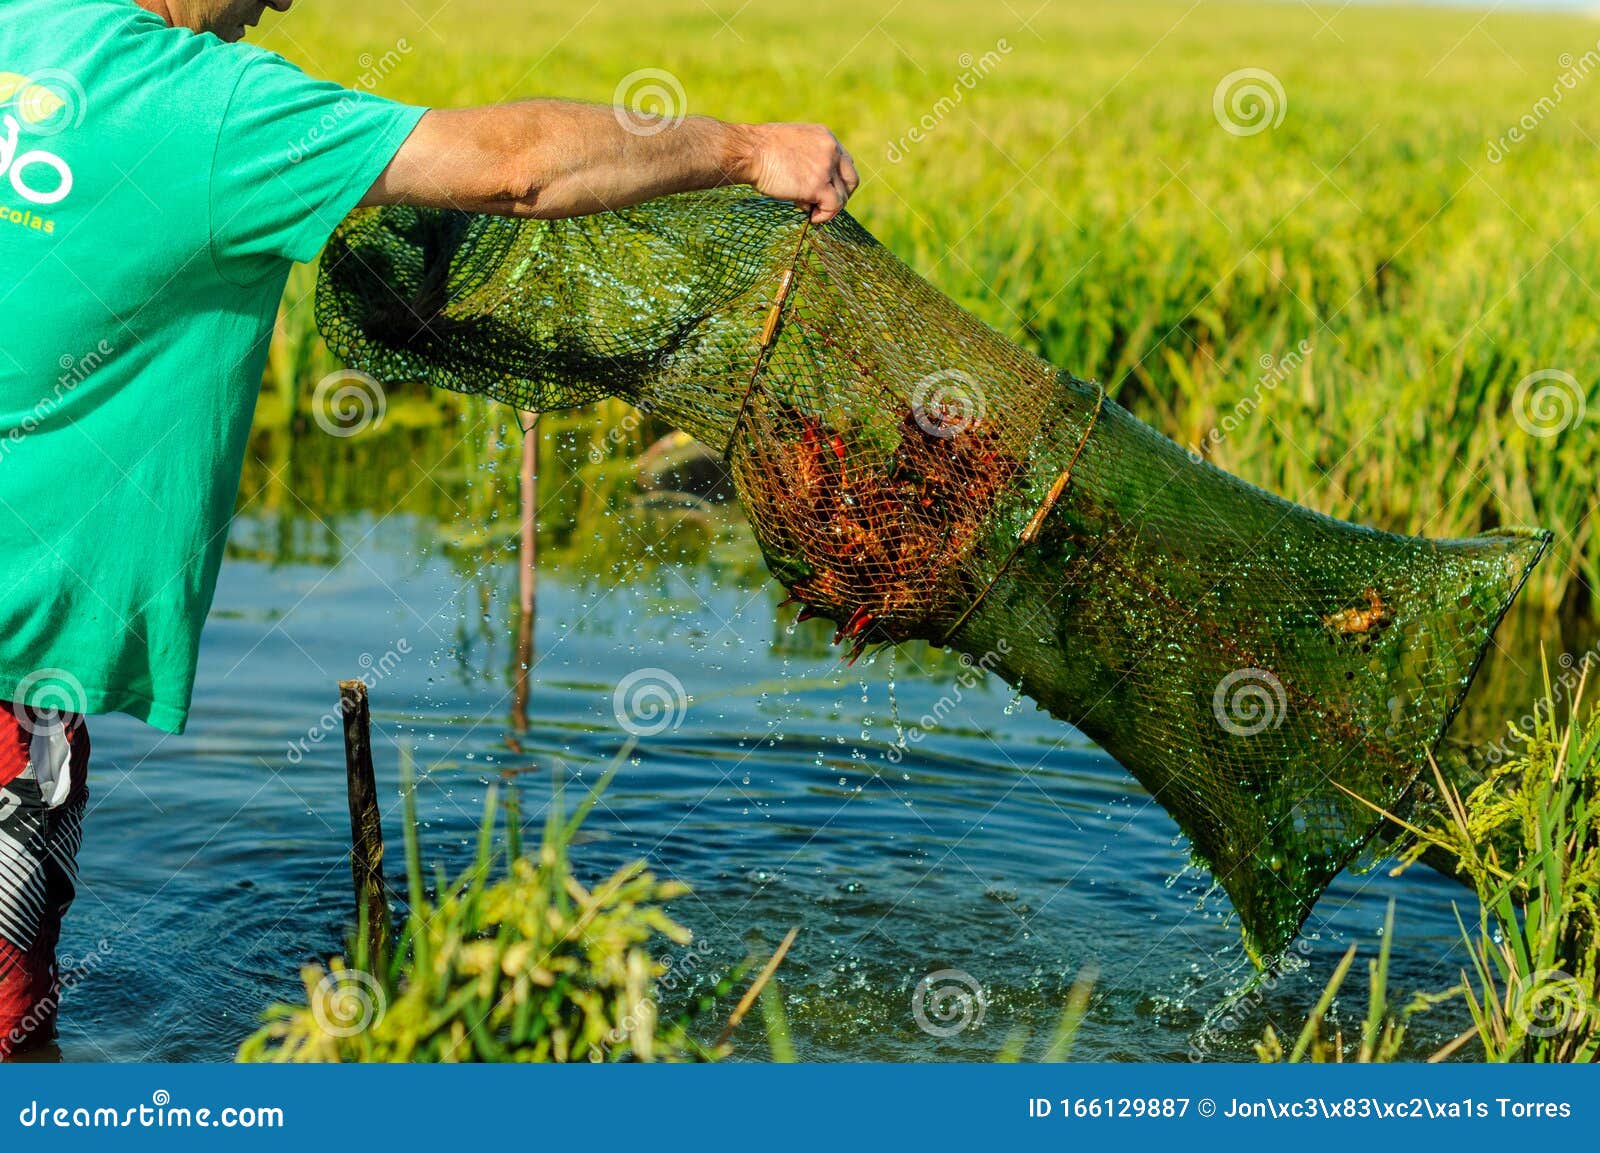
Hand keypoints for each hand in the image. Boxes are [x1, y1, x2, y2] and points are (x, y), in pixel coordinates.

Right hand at [737, 123, 859, 222]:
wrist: (750, 151)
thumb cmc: (761, 149)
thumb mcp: (794, 143)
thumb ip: (810, 156)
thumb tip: (812, 179)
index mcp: (826, 137)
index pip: (846, 163)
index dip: (839, 181)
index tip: (827, 191)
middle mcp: (831, 150)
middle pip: (851, 180)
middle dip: (841, 196)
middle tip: (824, 206)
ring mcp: (826, 167)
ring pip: (842, 197)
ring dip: (827, 207)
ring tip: (807, 208)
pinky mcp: (818, 185)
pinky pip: (833, 207)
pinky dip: (824, 216)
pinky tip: (811, 218)